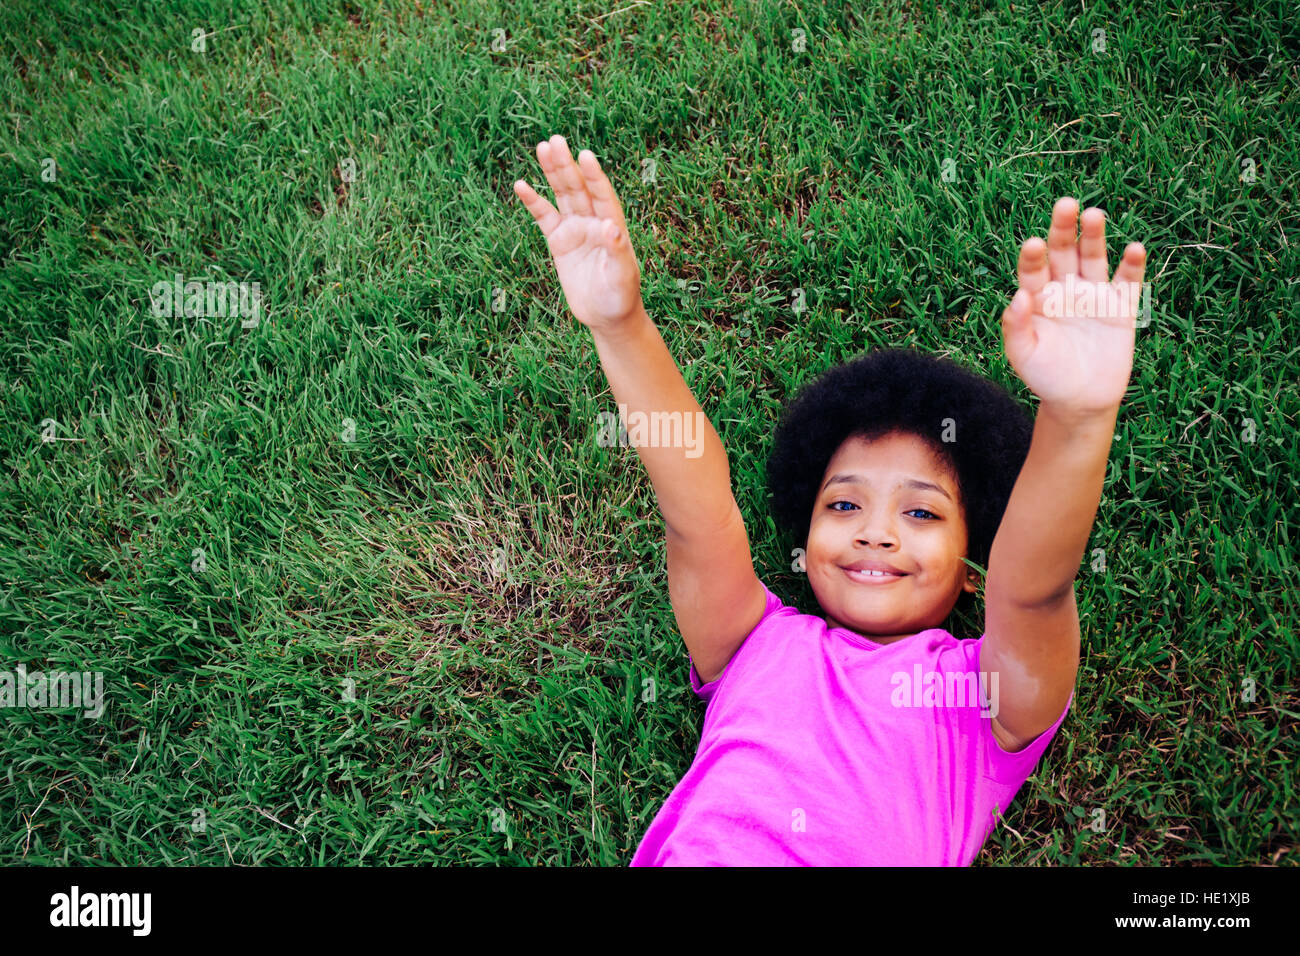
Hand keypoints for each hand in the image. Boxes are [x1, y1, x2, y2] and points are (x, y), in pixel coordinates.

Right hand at [513, 134, 642, 330]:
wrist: (607, 316)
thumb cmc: (621, 296)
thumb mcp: (623, 276)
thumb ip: (618, 251)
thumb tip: (612, 228)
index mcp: (613, 224)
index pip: (602, 194)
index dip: (594, 176)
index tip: (585, 156)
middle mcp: (594, 221)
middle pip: (579, 187)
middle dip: (567, 165)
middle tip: (555, 141)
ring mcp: (576, 229)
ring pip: (562, 195)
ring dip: (552, 172)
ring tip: (542, 147)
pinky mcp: (559, 241)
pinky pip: (544, 217)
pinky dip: (533, 202)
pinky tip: (521, 185)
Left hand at [1001, 198, 1147, 413]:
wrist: (1080, 401)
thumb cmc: (1045, 377)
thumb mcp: (1023, 355)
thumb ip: (1017, 326)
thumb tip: (1018, 296)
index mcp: (1038, 298)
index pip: (1033, 269)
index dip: (1033, 255)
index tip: (1033, 244)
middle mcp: (1065, 289)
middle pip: (1063, 251)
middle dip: (1063, 228)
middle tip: (1065, 204)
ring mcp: (1094, 295)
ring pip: (1094, 257)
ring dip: (1094, 236)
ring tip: (1093, 215)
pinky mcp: (1121, 307)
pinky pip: (1128, 281)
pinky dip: (1132, 264)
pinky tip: (1133, 248)